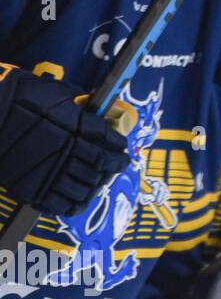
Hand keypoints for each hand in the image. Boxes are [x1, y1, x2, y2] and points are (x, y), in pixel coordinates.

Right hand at [0, 64, 128, 212]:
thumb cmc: (19, 96)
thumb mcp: (54, 91)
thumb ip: (78, 103)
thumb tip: (94, 109)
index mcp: (74, 127)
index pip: (109, 142)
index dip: (119, 148)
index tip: (122, 151)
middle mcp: (65, 151)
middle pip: (100, 167)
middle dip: (112, 168)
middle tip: (115, 167)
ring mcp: (48, 173)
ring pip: (84, 188)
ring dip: (96, 186)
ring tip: (98, 183)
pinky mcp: (31, 189)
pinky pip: (60, 205)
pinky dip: (74, 206)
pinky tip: (79, 201)